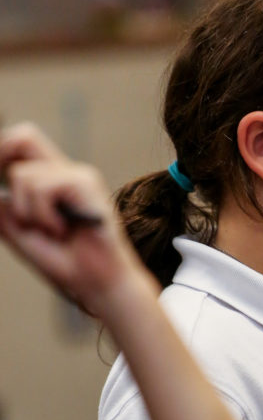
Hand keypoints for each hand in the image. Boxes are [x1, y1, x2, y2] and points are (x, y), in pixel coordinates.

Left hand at [0, 122, 142, 314]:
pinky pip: (42, 188)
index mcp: (50, 180)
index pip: (20, 146)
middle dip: (0, 156)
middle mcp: (65, 171)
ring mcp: (77, 175)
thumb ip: (1, 209)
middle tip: (13, 204)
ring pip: (24, 175)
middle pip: (25, 136)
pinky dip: (42, 215)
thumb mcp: (19, 232)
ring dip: (25, 211)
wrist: (96, 283)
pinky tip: (61, 230)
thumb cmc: (65, 261)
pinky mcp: (85, 183)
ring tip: (50, 231)